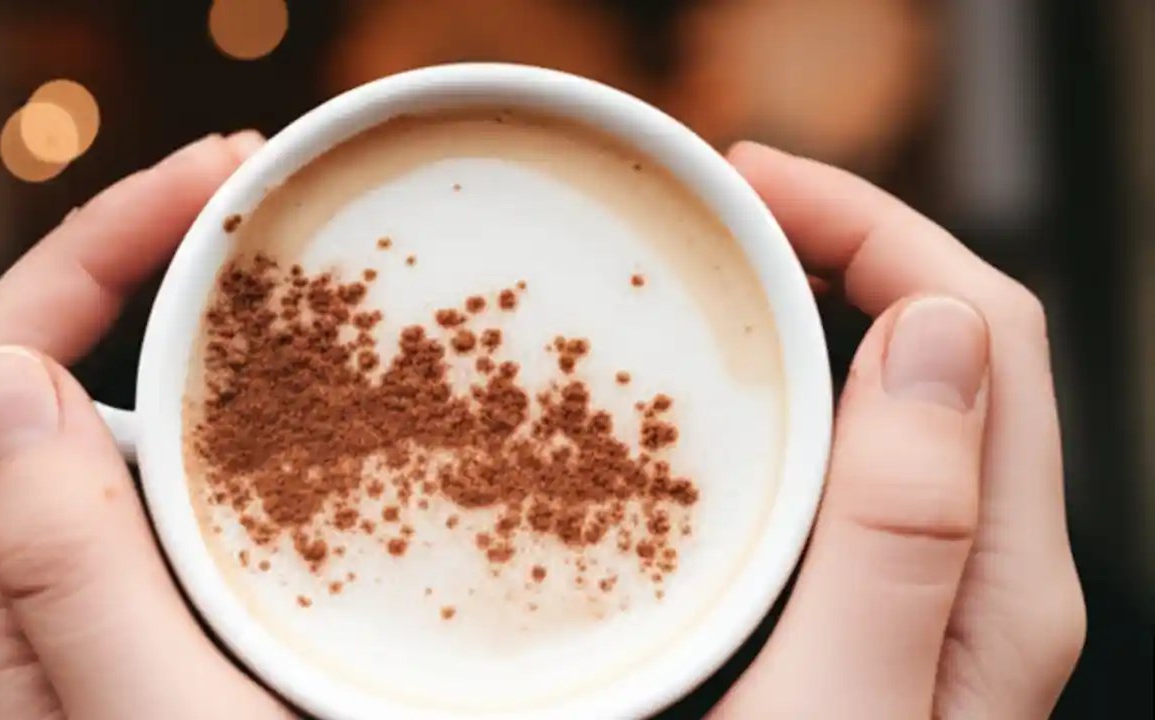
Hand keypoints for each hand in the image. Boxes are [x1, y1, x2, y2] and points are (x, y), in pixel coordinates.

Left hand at [0, 132, 292, 718]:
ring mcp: (116, 605)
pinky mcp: (189, 615)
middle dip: (142, 262)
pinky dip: (243, 410)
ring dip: (197, 327)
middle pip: (55, 376)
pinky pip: (190, 482)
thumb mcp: (151, 713)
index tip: (209, 187)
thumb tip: (3, 381)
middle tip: (258, 200)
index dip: (88, 254)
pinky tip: (316, 394)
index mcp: (2, 613)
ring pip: (128, 422)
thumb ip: (62, 570)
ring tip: (289, 271)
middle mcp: (42, 598)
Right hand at [714, 144, 1085, 717]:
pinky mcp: (860, 609)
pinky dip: (784, 392)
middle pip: (946, 342)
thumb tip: (930, 329)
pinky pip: (845, 457)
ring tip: (709, 273)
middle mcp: (983, 570)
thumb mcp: (838, 700)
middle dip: (840, 241)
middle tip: (715, 207)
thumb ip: (899, 535)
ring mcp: (926, 589)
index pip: (983, 329)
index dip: (875, 226)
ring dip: (811, 308)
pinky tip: (715, 402)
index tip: (751, 183)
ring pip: (892, 395)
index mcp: (1005, 581)